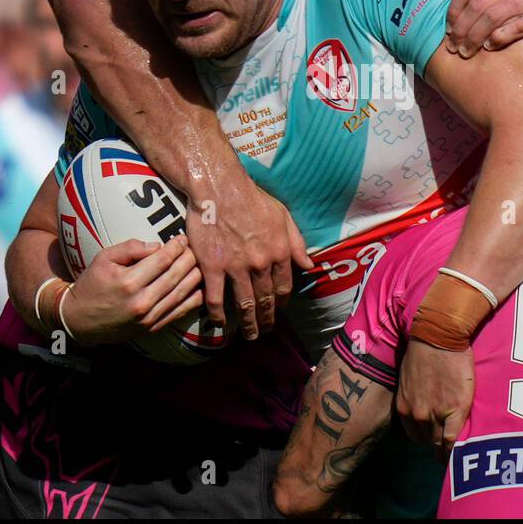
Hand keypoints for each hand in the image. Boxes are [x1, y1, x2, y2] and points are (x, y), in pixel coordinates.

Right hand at [60, 236, 203, 344]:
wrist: (80, 320)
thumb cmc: (92, 284)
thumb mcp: (103, 258)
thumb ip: (130, 248)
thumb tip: (157, 246)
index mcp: (128, 281)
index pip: (161, 260)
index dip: (176, 247)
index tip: (182, 238)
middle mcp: (141, 301)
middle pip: (175, 275)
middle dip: (189, 259)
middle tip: (195, 248)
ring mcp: (148, 317)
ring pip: (181, 294)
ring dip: (195, 277)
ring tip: (199, 264)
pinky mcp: (152, 328)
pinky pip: (179, 312)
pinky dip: (193, 299)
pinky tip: (198, 287)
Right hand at [185, 176, 312, 340]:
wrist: (219, 188)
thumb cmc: (252, 198)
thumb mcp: (283, 216)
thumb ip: (297, 243)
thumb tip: (309, 266)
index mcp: (280, 252)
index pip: (284, 287)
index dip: (282, 302)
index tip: (278, 309)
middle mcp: (261, 264)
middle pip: (266, 300)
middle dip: (267, 319)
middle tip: (264, 331)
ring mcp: (236, 268)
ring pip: (244, 304)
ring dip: (248, 323)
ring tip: (249, 335)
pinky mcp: (212, 268)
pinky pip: (216, 299)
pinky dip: (218, 315)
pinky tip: (221, 323)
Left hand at [395, 340, 474, 460]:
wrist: (439, 336)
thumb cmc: (423, 351)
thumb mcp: (408, 379)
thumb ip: (413, 398)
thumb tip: (422, 406)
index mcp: (404, 407)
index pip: (415, 435)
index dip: (426, 437)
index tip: (434, 439)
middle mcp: (417, 414)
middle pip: (429, 440)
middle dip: (437, 442)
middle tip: (448, 447)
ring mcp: (437, 413)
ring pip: (441, 442)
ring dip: (448, 448)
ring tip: (457, 452)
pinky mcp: (457, 408)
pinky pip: (455, 438)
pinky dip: (458, 447)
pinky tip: (463, 450)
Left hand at [446, 0, 522, 60]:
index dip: (453, 10)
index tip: (448, 29)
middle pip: (478, 5)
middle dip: (461, 29)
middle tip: (453, 46)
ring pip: (493, 17)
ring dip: (475, 37)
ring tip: (466, 52)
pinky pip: (517, 27)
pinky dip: (499, 38)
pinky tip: (490, 47)